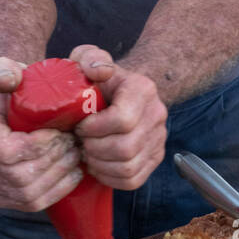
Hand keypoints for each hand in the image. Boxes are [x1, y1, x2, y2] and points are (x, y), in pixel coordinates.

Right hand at [0, 55, 83, 210]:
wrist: (10, 112)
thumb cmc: (16, 91)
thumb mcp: (9, 73)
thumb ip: (6, 70)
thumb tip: (8, 80)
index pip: (8, 151)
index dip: (41, 146)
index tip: (63, 132)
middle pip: (20, 174)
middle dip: (54, 160)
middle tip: (75, 144)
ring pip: (28, 192)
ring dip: (59, 175)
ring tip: (76, 155)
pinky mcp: (1, 199)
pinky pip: (32, 204)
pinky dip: (58, 190)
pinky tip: (74, 173)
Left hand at [69, 44, 167, 189]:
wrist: (117, 92)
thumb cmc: (97, 79)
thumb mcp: (89, 60)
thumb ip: (90, 58)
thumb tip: (98, 71)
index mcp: (143, 89)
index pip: (123, 119)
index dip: (94, 129)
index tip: (79, 126)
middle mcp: (157, 114)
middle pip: (125, 147)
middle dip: (94, 148)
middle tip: (79, 142)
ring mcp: (159, 139)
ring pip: (128, 167)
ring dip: (100, 165)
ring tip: (87, 152)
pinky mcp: (155, 158)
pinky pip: (133, 180)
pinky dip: (110, 178)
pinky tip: (98, 164)